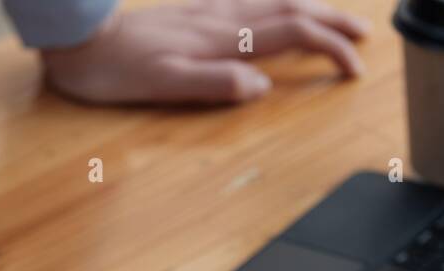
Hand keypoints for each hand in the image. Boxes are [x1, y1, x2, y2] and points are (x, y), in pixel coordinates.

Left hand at [40, 0, 369, 105]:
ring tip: (335, 21)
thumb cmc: (114, 70)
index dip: (328, 49)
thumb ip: (215, 84)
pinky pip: (250, 1)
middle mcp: (221, 18)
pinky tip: (276, 8)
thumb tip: (261, 89)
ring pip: (274, 1)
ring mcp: (207, 12)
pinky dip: (277, 4)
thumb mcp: (163, 85)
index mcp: (222, 38)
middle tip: (366, 38)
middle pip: (293, 10)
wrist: (77, 39)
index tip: (353, 70)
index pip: (292, 35)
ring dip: (312, 9)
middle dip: (334, 23)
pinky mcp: (191, 13)